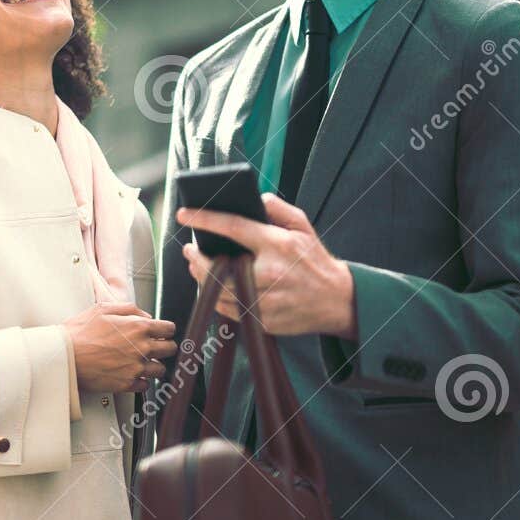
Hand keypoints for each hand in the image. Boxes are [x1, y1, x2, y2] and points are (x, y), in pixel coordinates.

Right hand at [64, 302, 178, 392]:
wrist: (63, 356)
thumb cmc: (79, 333)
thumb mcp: (102, 308)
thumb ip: (129, 308)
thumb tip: (145, 315)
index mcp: (138, 327)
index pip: (169, 329)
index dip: (165, 330)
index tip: (161, 333)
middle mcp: (141, 348)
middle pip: (170, 349)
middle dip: (164, 347)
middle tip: (154, 347)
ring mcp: (135, 368)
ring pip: (160, 370)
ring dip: (154, 366)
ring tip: (142, 362)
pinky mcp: (126, 384)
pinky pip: (145, 386)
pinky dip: (140, 381)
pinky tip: (131, 374)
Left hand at [177, 193, 356, 338]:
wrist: (336, 300)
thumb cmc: (315, 260)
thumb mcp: (303, 227)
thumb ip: (278, 208)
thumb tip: (254, 199)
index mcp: (278, 245)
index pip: (233, 227)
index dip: (205, 219)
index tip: (184, 213)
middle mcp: (269, 274)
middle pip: (217, 268)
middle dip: (196, 259)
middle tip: (189, 250)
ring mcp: (265, 301)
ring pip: (217, 293)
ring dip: (202, 279)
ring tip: (197, 267)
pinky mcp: (262, 320)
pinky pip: (228, 311)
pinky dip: (217, 298)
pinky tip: (214, 287)